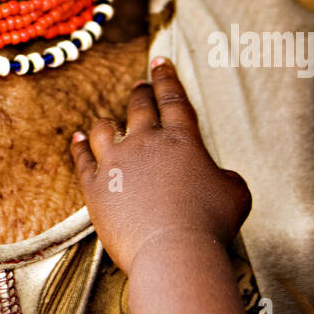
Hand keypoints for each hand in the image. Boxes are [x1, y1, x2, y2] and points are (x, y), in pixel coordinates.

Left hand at [70, 58, 251, 274]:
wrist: (174, 252)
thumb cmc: (211, 225)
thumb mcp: (236, 194)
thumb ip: (225, 177)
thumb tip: (217, 176)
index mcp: (182, 139)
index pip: (173, 98)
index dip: (166, 77)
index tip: (159, 61)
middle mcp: (146, 142)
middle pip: (139, 107)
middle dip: (140, 93)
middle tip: (140, 86)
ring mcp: (116, 162)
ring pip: (104, 128)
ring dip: (106, 123)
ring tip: (105, 121)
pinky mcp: (94, 186)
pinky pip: (81, 158)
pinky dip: (78, 147)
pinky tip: (77, 140)